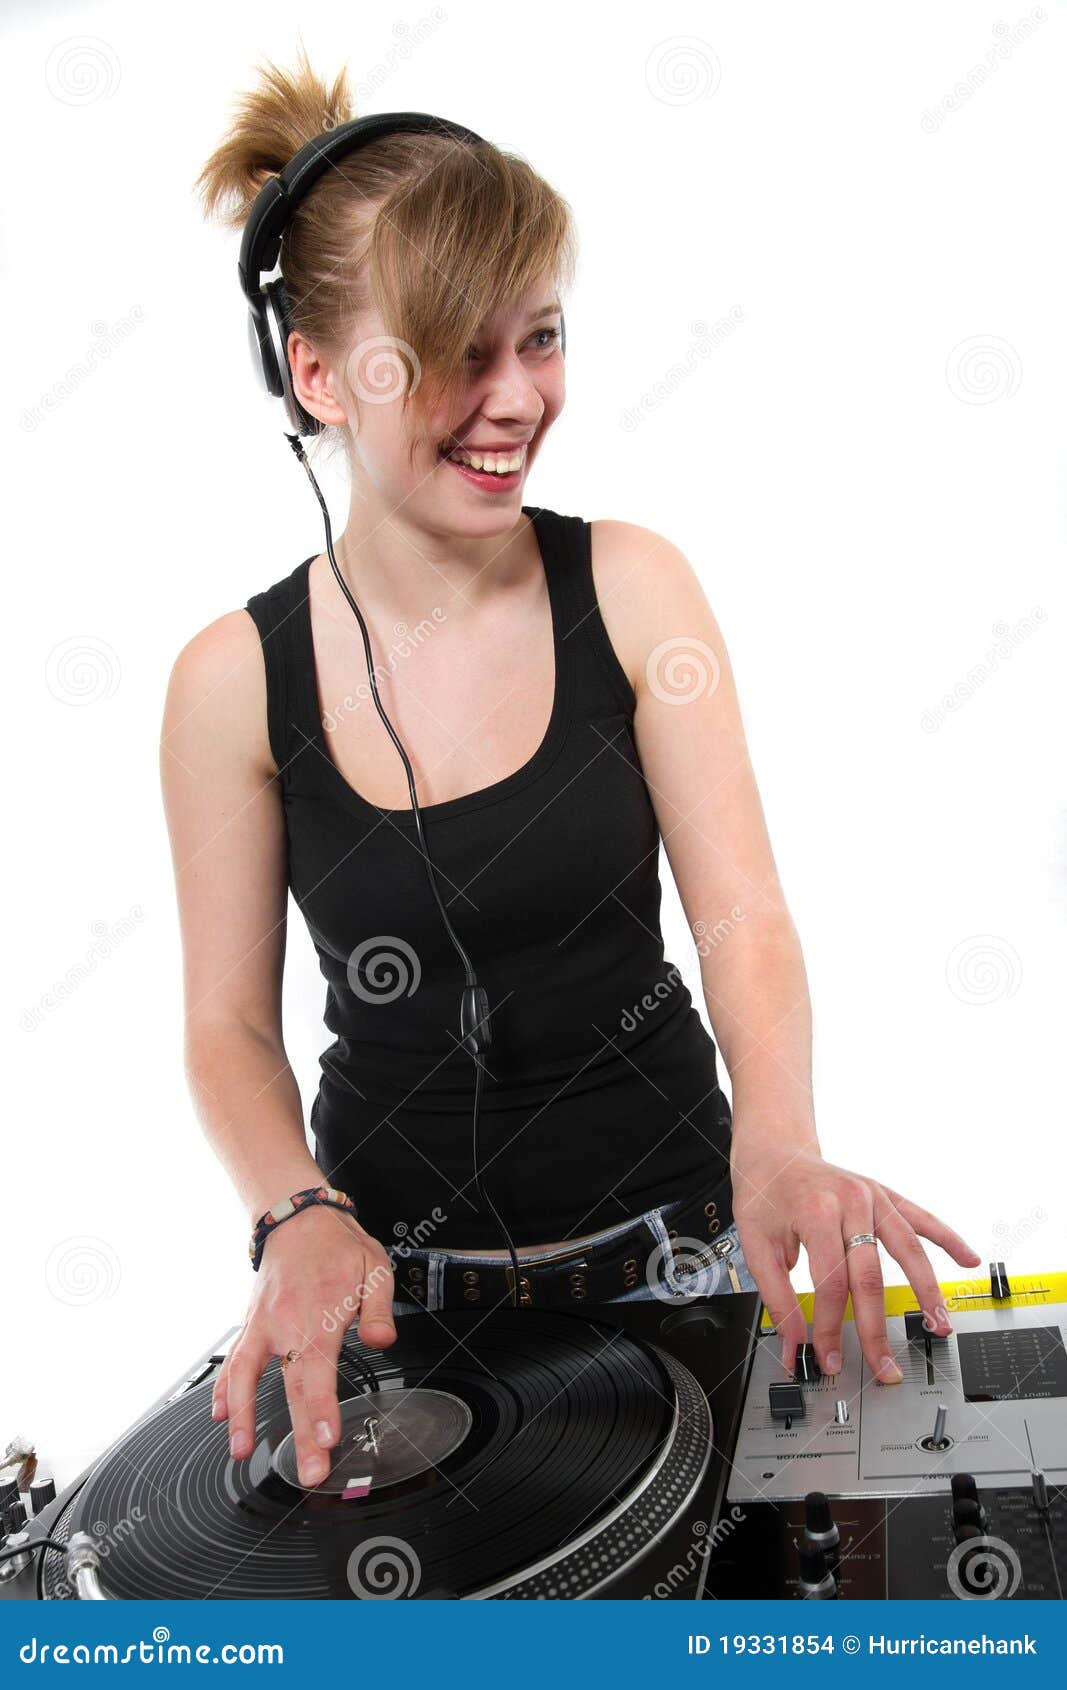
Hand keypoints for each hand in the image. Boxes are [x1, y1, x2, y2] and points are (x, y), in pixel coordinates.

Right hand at [211, 1206, 396, 1486]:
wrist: (298, 1218)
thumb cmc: (338, 1247)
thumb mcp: (375, 1267)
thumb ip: (379, 1307)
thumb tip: (383, 1340)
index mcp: (322, 1312)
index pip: (320, 1368)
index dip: (321, 1407)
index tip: (325, 1439)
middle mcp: (287, 1322)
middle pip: (292, 1384)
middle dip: (298, 1432)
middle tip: (308, 1472)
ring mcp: (264, 1325)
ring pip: (247, 1375)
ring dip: (242, 1415)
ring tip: (240, 1451)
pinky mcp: (251, 1325)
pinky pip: (234, 1360)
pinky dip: (224, 1388)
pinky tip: (218, 1415)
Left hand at [731, 1145, 982, 1383]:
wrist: (775, 1151)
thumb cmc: (766, 1195)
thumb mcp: (756, 1245)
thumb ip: (776, 1297)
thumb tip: (792, 1345)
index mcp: (816, 1212)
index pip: (831, 1283)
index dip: (831, 1327)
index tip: (828, 1358)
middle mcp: (851, 1201)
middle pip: (870, 1276)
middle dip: (877, 1328)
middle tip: (884, 1367)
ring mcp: (873, 1196)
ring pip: (908, 1249)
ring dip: (927, 1292)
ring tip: (939, 1326)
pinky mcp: (885, 1194)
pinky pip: (922, 1218)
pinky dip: (948, 1239)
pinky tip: (969, 1260)